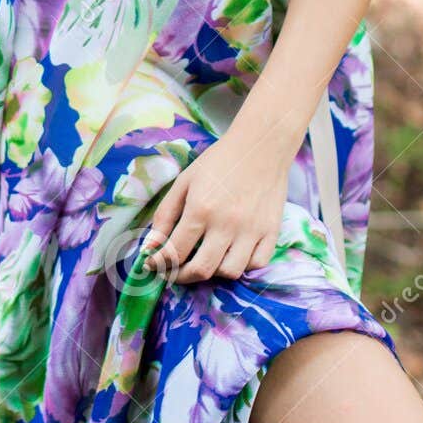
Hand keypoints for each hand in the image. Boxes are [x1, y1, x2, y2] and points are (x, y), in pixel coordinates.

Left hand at [140, 126, 293, 283]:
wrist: (261, 145)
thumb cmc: (218, 161)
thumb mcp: (185, 181)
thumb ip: (166, 214)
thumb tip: (150, 246)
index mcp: (201, 209)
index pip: (175, 251)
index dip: (160, 263)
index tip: (153, 265)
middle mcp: (226, 224)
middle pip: (202, 270)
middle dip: (182, 276)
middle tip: (175, 272)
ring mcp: (252, 230)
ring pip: (230, 272)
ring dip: (213, 272)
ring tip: (205, 260)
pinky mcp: (271, 232)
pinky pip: (256, 264)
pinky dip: (242, 265)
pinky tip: (232, 254)